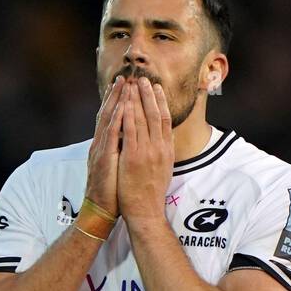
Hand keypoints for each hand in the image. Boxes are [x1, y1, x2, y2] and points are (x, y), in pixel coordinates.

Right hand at [84, 75, 127, 217]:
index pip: (110, 119)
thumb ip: (119, 152)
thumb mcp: (116, 167)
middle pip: (108, 114)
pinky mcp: (104, 158)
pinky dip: (116, 119)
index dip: (116, 102)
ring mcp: (101, 150)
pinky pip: (111, 135)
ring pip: (108, 120)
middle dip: (115, 95)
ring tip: (123, 84)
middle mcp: (100, 145)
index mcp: (104, 146)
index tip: (124, 86)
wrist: (100, 210)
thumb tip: (128, 141)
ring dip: (116, 101)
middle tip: (123, 77)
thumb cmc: (111, 192)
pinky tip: (122, 106)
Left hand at [117, 77, 173, 229]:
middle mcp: (159, 148)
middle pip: (155, 114)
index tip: (156, 88)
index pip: (165, 120)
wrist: (145, 211)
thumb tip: (164, 140)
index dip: (160, 102)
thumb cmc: (151, 194)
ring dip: (136, 99)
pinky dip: (126, 114)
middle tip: (143, 78)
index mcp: (167, 150)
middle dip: (148, 94)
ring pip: (142, 118)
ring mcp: (146, 151)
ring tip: (132, 84)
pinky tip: (123, 102)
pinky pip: (129, 130)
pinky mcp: (132, 157)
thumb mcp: (163, 170)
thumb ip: (163, 153)